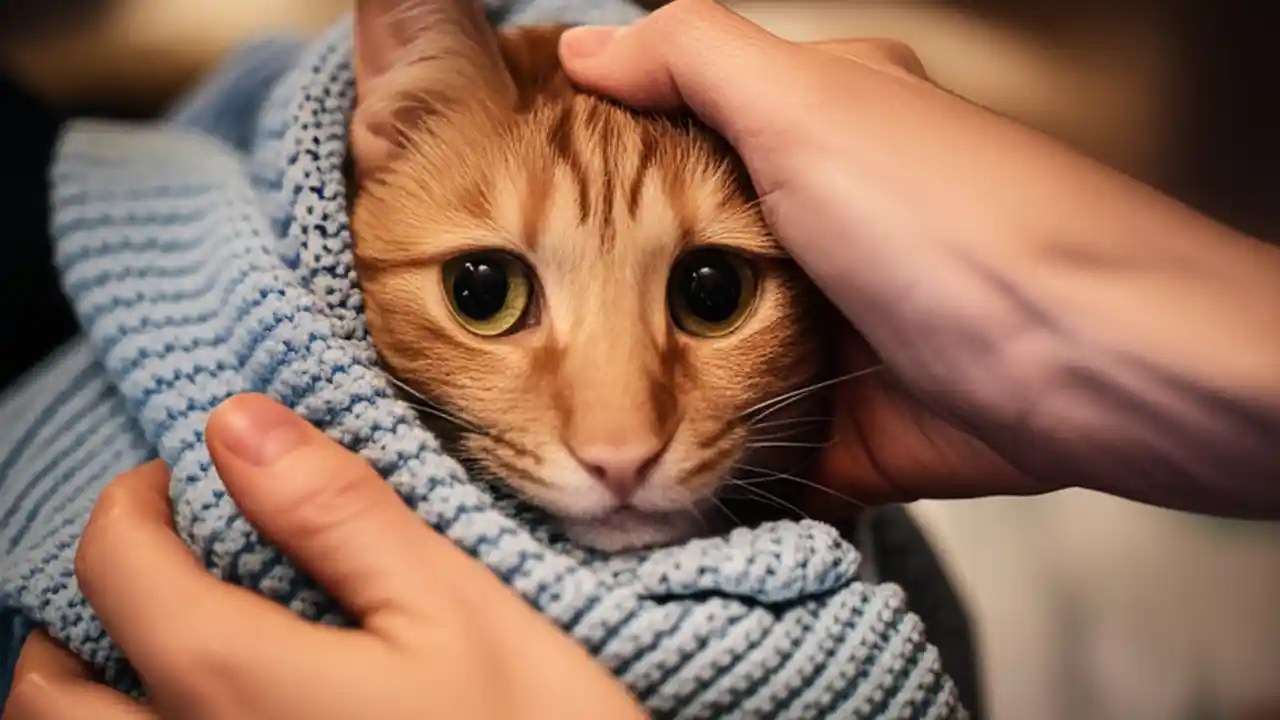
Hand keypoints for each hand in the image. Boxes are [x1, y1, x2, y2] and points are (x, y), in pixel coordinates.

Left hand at [4, 393, 644, 719]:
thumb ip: (339, 517)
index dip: (137, 499)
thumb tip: (240, 426)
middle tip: (160, 557)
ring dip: (94, 682)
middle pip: (46, 688)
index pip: (118, 566)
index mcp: (231, 684)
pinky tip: (225, 707)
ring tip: (175, 637)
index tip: (187, 472)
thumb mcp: (456, 610)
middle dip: (83, 603)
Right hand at [558, 0, 1279, 515]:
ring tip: (564, 421)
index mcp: (813, 130)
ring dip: (651, 398)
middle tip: (521, 333)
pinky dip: (707, 467)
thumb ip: (692, 61)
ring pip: (708, 362)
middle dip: (607, 297)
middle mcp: (820, 226)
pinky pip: (758, 449)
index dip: (592, 160)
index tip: (503, 202)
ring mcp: (830, 329)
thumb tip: (583, 45)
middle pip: (679, 259)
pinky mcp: (844, 422)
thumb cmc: (954, 220)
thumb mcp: (810, 105)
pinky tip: (643, 479)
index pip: (676, 132)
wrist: (1086, 368)